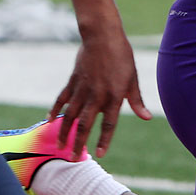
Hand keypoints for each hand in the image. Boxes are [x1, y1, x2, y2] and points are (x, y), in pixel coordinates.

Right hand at [50, 23, 150, 156]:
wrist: (102, 35)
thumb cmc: (122, 56)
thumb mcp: (133, 78)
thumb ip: (136, 100)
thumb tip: (146, 118)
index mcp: (114, 96)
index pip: (108, 124)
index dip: (104, 140)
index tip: (99, 154)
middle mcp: (96, 95)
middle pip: (85, 124)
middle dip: (78, 143)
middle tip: (73, 158)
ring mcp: (82, 89)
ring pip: (69, 115)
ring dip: (64, 132)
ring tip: (60, 146)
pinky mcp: (72, 81)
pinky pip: (62, 99)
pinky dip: (54, 110)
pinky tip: (48, 121)